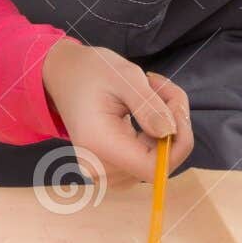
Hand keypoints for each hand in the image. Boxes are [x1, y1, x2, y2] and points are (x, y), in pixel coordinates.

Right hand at [41, 39, 193, 185]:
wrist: (63, 75)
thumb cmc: (91, 71)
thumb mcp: (124, 76)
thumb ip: (148, 105)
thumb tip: (170, 133)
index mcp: (99, 145)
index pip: (153, 168)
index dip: (177, 145)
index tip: (178, 110)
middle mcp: (99, 167)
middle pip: (158, 164)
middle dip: (173, 127)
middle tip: (163, 88)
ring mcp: (104, 172)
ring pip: (156, 161)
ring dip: (166, 129)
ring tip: (152, 94)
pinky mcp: (111, 168)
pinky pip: (145, 159)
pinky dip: (155, 135)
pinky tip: (146, 110)